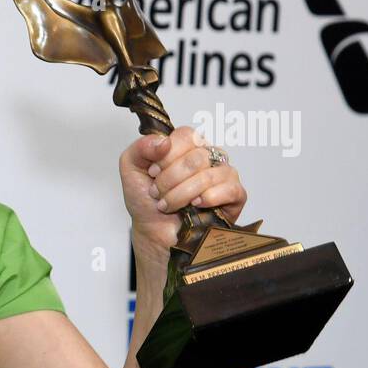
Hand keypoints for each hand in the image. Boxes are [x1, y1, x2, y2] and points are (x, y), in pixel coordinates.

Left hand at [119, 125, 247, 264]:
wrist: (152, 232)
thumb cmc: (146, 200)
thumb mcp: (131, 169)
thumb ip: (140, 148)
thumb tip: (163, 142)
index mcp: (187, 146)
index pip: (186, 136)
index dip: (167, 156)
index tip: (153, 173)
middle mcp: (208, 156)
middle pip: (197, 157)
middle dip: (170, 180)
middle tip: (157, 193)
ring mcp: (224, 174)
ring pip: (209, 175)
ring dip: (181, 194)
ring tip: (168, 205)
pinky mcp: (235, 195)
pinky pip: (230, 189)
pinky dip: (209, 198)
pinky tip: (195, 205)